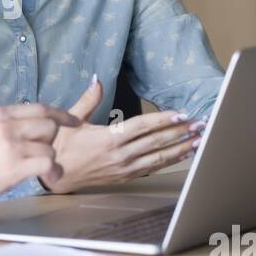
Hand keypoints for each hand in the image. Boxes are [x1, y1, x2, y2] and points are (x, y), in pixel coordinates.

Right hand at [0, 104, 79, 215]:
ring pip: (50, 146)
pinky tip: (50, 178)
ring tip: (45, 170)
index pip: (39, 108)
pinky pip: (48, 163)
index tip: (73, 120)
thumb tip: (16, 118)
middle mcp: (6, 125)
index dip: (61, 114)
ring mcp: (11, 145)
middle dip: (51, 141)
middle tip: (42, 153)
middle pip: (49, 125)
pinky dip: (53, 172)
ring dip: (50, 160)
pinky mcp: (15, 167)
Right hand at [39, 77, 206, 193]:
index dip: (163, 120)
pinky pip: (153, 168)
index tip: (182, 114)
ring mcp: (124, 168)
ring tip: (199, 140)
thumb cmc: (62, 145)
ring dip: (181, 148)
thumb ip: (89, 99)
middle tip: (201, 124)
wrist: (54, 175)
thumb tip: (98, 79)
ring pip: (159, 158)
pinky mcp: (125, 176)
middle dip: (181, 132)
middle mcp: (120, 154)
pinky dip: (170, 161)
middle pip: (156, 142)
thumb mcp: (72, 120)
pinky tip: (183, 154)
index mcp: (108, 138)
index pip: (142, 126)